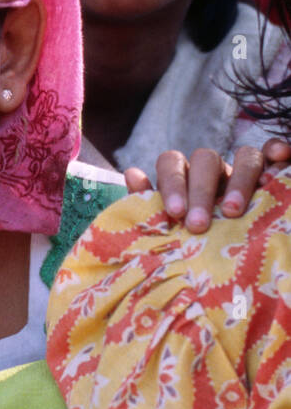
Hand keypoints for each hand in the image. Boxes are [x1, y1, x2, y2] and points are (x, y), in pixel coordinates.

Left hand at [123, 139, 290, 231]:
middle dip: (200, 191)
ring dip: (239, 179)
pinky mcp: (271, 173)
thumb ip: (148, 203)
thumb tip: (132, 174)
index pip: (171, 162)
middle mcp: (213, 168)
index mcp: (183, 175)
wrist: (225, 257)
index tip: (175, 212)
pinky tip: (279, 159)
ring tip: (233, 212)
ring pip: (244, 155)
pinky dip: (278, 151)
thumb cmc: (190, 238)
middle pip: (205, 160)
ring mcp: (243, 169)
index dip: (171, 183)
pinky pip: (274, 155)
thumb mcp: (168, 227)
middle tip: (198, 224)